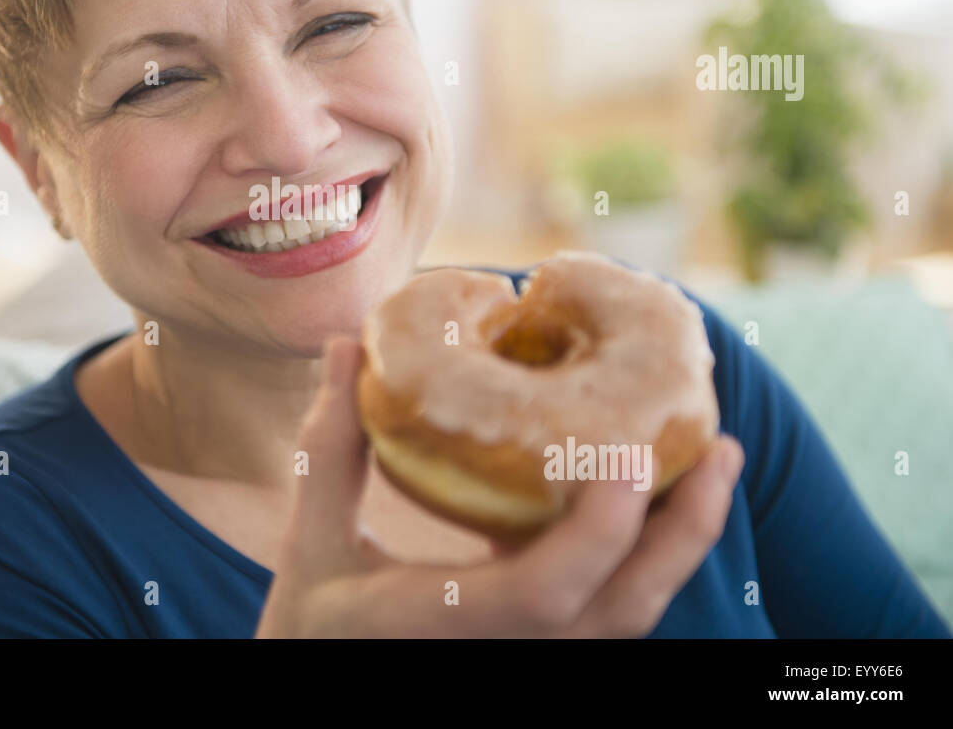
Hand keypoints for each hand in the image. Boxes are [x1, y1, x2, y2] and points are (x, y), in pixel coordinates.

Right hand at [254, 336, 744, 637]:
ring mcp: (532, 661)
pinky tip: (655, 498)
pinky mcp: (542, 652)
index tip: (626, 453)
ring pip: (633, 617)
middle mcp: (506, 654)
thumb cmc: (313, 627)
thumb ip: (332, 447)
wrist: (321, 686)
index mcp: (446, 625)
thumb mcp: (313, 542)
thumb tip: (348, 346)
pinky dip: (648, 556)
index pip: (545, 592)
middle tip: (719, 445)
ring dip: (680, 541)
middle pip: (623, 611)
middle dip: (682, 531)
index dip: (599, 530)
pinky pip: (615, 611)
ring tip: (711, 462)